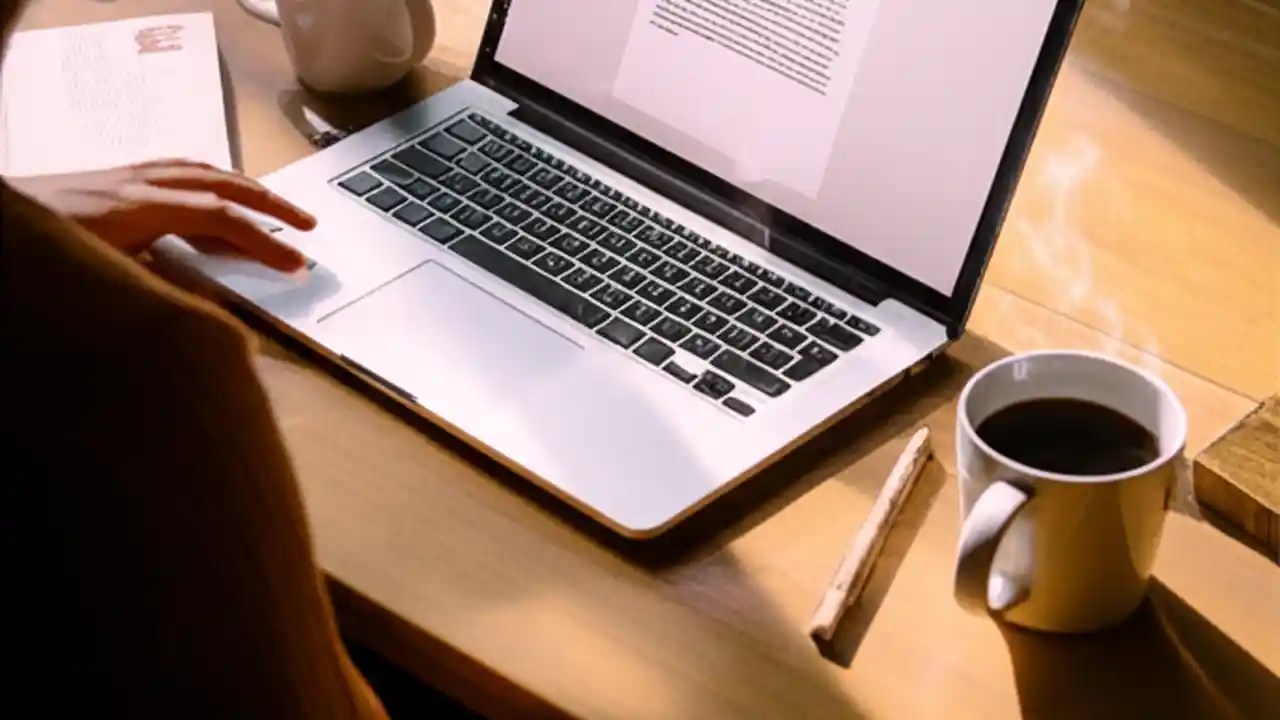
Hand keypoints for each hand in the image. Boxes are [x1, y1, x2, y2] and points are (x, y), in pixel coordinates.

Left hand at [10, 159, 315, 271]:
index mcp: (138, 208)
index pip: (221, 219)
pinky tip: (214, 195)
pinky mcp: (111, 179)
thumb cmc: (39, 251)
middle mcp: (137, 183)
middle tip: (309, 224)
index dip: (264, 243)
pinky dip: (210, 180)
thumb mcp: (103, 279)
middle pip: (222, 183)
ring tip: (274, 207)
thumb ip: (157, 289)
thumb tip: (208, 303)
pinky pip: (176, 170)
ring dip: (245, 187)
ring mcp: (124, 176)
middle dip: (271, 204)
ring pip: (201, 170)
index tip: (296, 264)